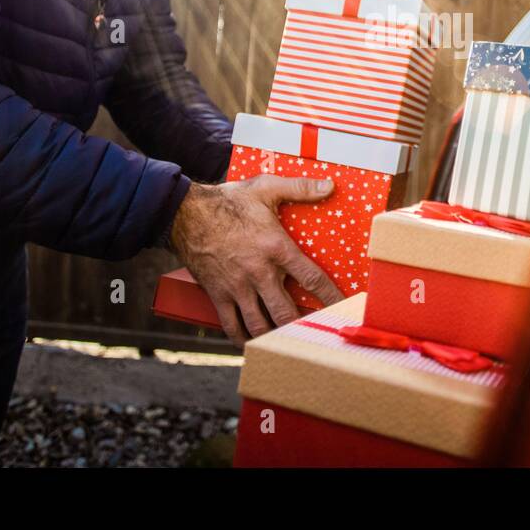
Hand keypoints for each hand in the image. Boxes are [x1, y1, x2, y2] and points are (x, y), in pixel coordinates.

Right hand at [168, 175, 343, 343]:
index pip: (312, 278)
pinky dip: (243, 339)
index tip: (344, 307)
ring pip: (260, 324)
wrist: (185, 213)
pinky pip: (231, 325)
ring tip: (289, 343)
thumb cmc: (228, 200)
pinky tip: (253, 344)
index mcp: (275, 248)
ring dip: (275, 336)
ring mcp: (237, 287)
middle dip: (303, 326)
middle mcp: (259, 272)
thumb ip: (300, 188)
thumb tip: (330, 186)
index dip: (331, 296)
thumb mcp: (266, 187)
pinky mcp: (218, 295)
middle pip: (286, 311)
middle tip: (316, 334)